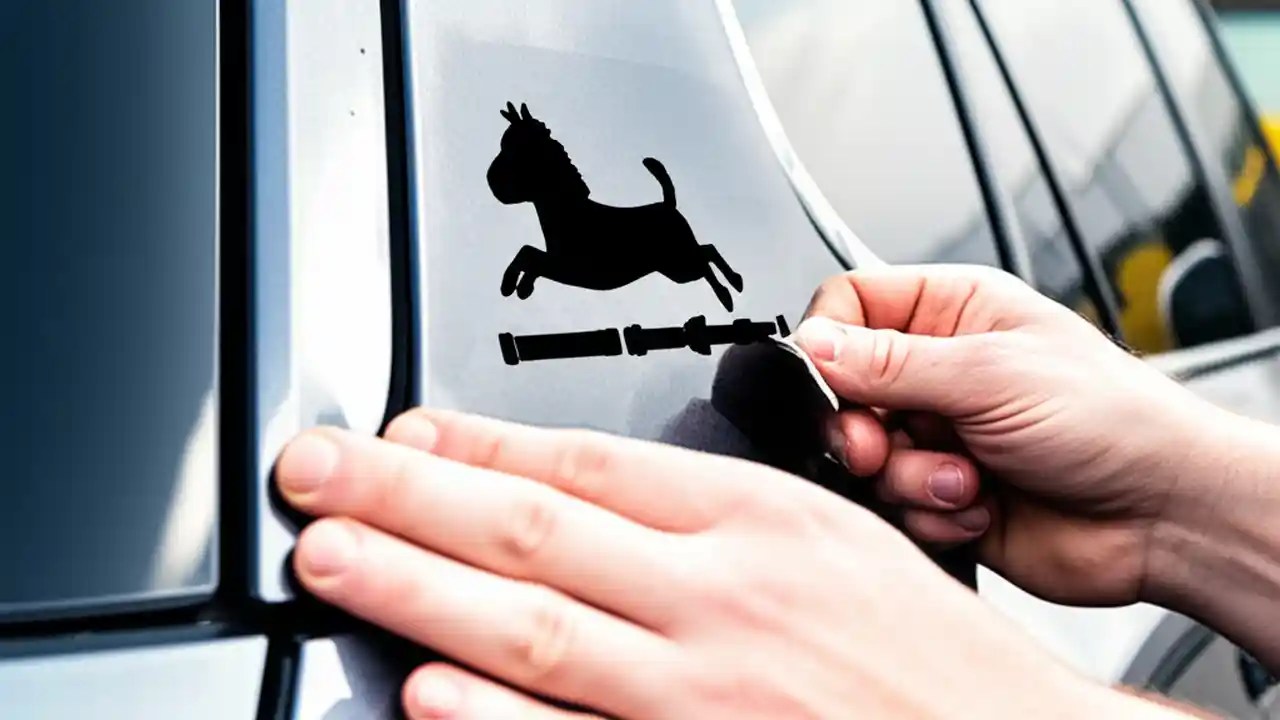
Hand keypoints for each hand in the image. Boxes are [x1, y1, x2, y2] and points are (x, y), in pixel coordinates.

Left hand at [274, 409, 1148, 718]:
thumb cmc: (921, 642)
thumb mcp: (828, 528)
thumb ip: (707, 505)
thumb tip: (581, 478)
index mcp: (756, 520)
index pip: (589, 462)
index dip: (480, 442)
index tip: (404, 428)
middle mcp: (721, 599)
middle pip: (534, 530)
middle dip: (409, 494)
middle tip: (318, 470)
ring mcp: (704, 692)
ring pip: (534, 628)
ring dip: (419, 590)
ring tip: (333, 556)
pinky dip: (497, 718)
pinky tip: (426, 692)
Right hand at [793, 264, 1248, 607]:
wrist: (1164, 515)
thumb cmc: (1112, 421)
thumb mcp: (989, 373)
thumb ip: (890, 363)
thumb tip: (812, 345)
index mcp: (953, 312)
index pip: (850, 304)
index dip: (827, 341)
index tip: (829, 379)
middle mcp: (938, 371)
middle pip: (843, 390)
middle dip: (861, 429)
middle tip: (882, 445)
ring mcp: (938, 434)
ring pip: (864, 456)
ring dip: (909, 477)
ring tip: (965, 477)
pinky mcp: (941, 492)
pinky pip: (892, 505)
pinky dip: (930, 512)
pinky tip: (979, 504)